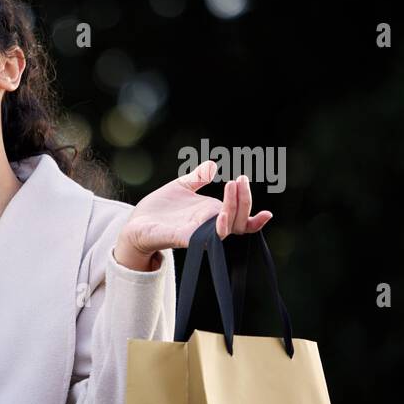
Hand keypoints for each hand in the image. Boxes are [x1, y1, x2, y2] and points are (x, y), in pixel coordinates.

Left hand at [114, 160, 272, 269]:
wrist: (135, 224)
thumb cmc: (158, 209)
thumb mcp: (180, 187)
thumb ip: (197, 178)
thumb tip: (212, 165)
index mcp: (210, 215)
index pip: (240, 219)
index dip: (255, 217)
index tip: (268, 212)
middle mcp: (207, 226)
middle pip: (239, 222)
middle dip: (244, 201)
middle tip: (239, 180)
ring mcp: (197, 233)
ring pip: (226, 229)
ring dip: (233, 209)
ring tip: (232, 186)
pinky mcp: (182, 238)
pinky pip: (205, 237)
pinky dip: (216, 228)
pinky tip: (220, 214)